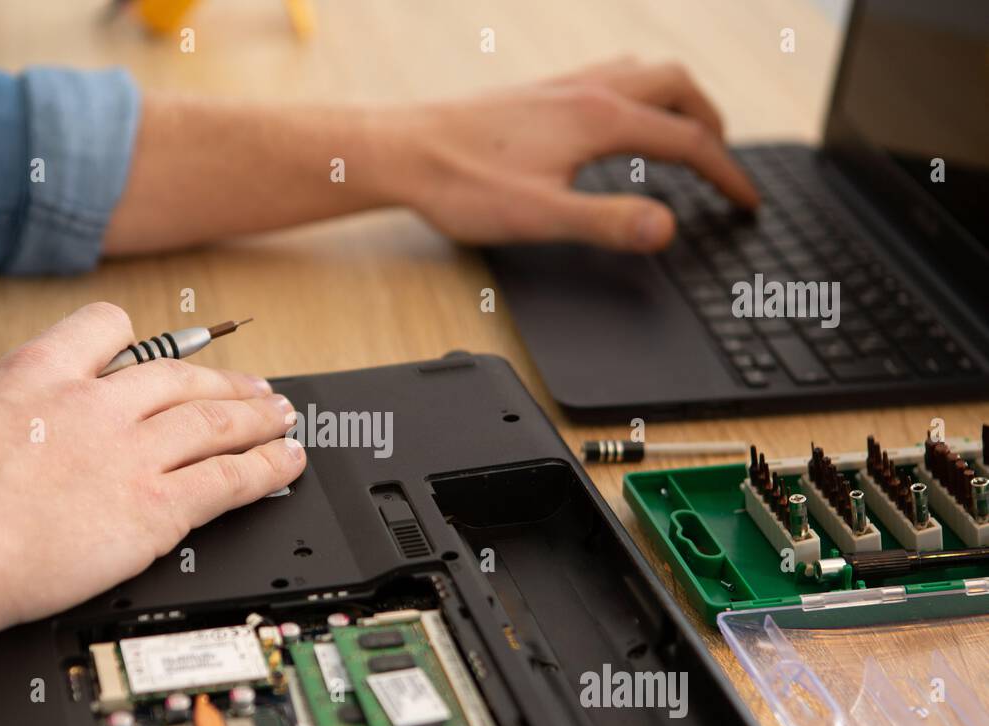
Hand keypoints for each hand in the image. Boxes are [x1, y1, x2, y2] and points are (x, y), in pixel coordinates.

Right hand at [0, 301, 304, 640]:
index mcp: (35, 375)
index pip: (103, 330)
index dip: (137, 339)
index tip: (155, 349)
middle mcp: (92, 404)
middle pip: (178, 377)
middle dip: (222, 382)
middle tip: (253, 388)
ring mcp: (128, 453)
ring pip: (213, 422)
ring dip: (257, 419)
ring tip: (284, 418)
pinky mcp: (152, 508)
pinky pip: (227, 481)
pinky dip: (266, 469)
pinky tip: (287, 464)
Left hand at [378, 58, 759, 250]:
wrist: (403, 151)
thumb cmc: (463, 185)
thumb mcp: (541, 217)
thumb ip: (608, 222)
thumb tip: (668, 228)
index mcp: (600, 119)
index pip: (687, 142)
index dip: (727, 174)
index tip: (748, 201)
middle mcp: (588, 89)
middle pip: (678, 88)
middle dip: (712, 123)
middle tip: (725, 161)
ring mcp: (563, 84)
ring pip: (644, 72)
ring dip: (678, 99)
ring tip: (686, 133)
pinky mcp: (539, 91)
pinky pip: (610, 73)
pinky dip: (639, 91)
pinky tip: (618, 116)